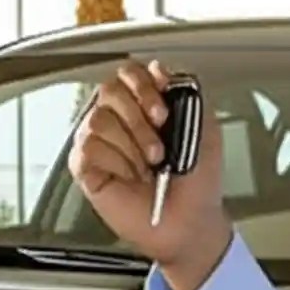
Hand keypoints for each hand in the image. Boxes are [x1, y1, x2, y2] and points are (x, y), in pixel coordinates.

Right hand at [68, 60, 231, 289]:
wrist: (189, 221)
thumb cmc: (196, 180)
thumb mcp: (205, 127)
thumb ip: (185, 92)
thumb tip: (158, 68)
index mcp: (144, 105)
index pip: (129, 73)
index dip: (143, 86)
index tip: (163, 114)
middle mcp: (119, 118)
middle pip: (109, 90)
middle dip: (138, 119)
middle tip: (158, 148)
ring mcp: (99, 141)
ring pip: (98, 119)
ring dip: (132, 146)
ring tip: (148, 167)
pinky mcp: (85, 165)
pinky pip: (88, 147)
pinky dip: (116, 163)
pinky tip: (128, 177)